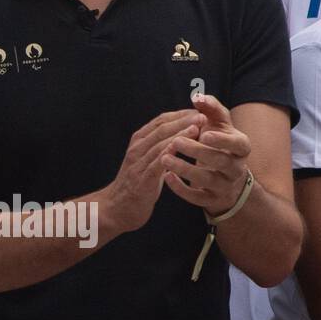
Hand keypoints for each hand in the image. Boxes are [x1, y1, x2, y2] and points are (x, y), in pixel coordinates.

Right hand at [101, 109, 205, 236]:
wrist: (117, 208)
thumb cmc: (136, 184)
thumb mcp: (146, 161)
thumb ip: (158, 148)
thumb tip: (178, 136)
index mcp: (138, 142)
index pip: (160, 121)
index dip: (180, 114)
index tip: (199, 110)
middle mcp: (137, 148)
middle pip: (161, 128)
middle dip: (183, 120)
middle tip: (203, 114)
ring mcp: (138, 163)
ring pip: (160, 143)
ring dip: (180, 134)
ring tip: (198, 127)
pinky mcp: (142, 179)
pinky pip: (157, 163)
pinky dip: (169, 153)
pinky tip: (182, 148)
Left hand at [161, 94, 252, 215]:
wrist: (227, 177)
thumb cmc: (220, 144)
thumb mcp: (220, 125)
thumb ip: (211, 109)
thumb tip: (198, 96)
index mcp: (240, 148)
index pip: (239, 144)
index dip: (222, 140)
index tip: (204, 134)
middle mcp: (236, 168)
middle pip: (221, 161)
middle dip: (198, 152)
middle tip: (177, 142)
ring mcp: (225, 186)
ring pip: (208, 180)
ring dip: (185, 169)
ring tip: (164, 158)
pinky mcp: (212, 199)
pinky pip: (198, 198)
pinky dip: (181, 189)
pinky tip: (166, 176)